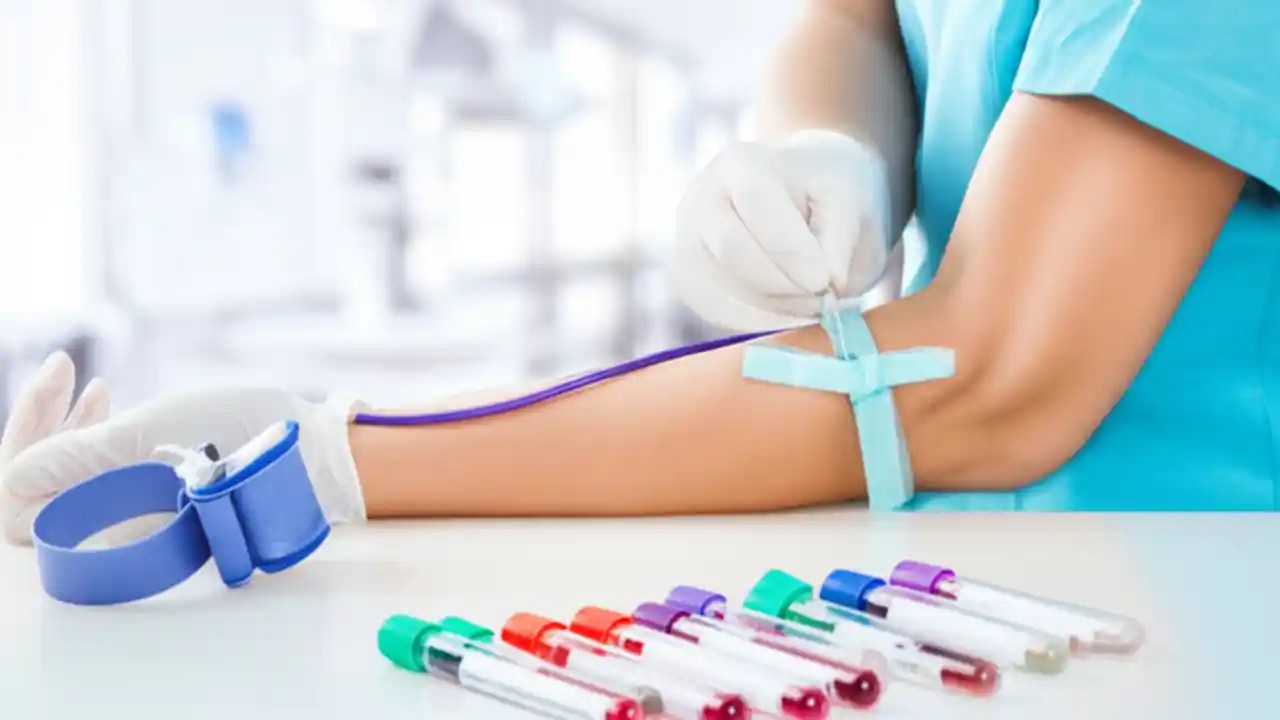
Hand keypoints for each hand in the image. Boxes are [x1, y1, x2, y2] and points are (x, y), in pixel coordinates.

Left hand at [1, 352, 365, 545]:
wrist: (314, 448)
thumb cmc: (249, 438)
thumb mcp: (161, 430)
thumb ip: (83, 455)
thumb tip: (14, 477)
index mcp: (113, 520)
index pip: (18, 508)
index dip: (22, 447)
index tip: (64, 381)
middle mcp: (114, 522)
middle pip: (34, 489)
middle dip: (38, 426)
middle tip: (65, 373)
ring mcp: (131, 508)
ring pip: (62, 477)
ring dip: (61, 425)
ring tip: (86, 384)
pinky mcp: (148, 490)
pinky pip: (93, 472)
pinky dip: (89, 432)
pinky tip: (102, 397)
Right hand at [675, 129, 893, 330]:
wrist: (800, 203)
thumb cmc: (825, 197)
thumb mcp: (850, 201)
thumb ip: (841, 238)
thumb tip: (829, 285)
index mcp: (741, 164)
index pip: (756, 204)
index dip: (790, 250)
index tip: (825, 282)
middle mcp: (702, 199)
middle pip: (731, 252)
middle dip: (784, 286)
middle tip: (824, 300)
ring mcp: (688, 242)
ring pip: (724, 290)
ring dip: (777, 310)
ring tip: (813, 303)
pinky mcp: (690, 281)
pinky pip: (720, 313)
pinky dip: (762, 322)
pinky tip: (790, 310)